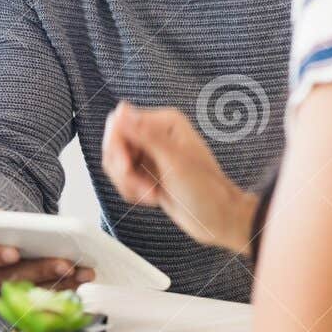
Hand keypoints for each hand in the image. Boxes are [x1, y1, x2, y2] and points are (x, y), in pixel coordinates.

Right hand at [0, 240, 92, 299]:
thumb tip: (9, 221)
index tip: (14, 252)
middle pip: (4, 280)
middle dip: (37, 271)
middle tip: (62, 263)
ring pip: (25, 294)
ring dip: (57, 283)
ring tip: (80, 270)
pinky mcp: (14, 306)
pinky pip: (39, 301)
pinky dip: (61, 289)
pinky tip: (78, 279)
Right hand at [102, 100, 257, 254]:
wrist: (218, 219)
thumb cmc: (206, 191)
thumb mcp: (175, 161)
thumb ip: (146, 134)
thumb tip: (122, 112)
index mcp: (164, 122)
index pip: (119, 123)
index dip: (117, 146)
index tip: (126, 168)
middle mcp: (155, 134)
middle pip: (114, 144)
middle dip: (123, 171)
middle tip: (143, 187)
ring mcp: (149, 153)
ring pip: (115, 163)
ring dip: (128, 184)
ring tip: (151, 194)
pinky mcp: (146, 172)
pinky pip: (121, 178)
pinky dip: (132, 191)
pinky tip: (152, 197)